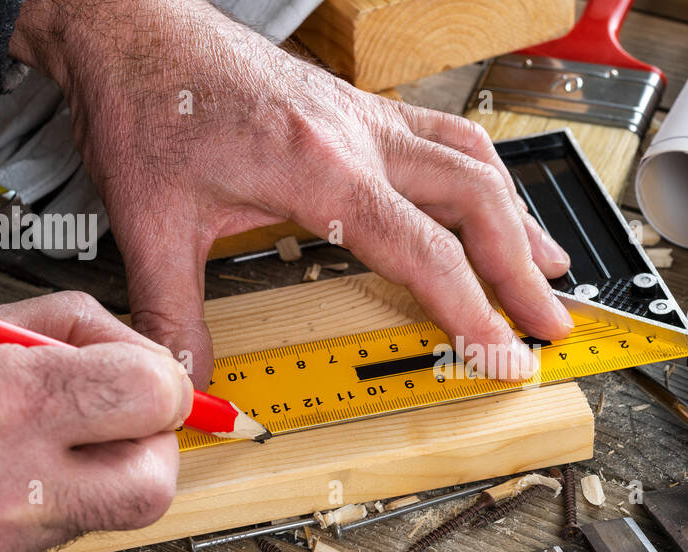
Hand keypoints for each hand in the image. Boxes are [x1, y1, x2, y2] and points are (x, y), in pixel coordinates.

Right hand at [0, 292, 191, 551]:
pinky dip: (41, 512)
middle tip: (119, 422)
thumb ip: (60, 329)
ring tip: (44, 444)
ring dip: (99, 478)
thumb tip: (145, 356)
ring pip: (108, 519)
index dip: (159, 382)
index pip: (150, 396)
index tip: (144, 379)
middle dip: (151, 446)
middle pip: (154, 480)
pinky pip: (49, 547)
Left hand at [9, 0, 572, 385]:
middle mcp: (358, 135)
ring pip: (473, 161)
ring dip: (519, 218)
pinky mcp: (359, 108)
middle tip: (550, 321)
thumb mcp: (150, 220)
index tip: (504, 356)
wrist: (135, 27)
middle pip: (475, 200)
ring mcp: (365, 117)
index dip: (471, 311)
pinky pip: (447, 137)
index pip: (423, 251)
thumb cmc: (149, 102)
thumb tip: (187, 380)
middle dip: (521, 269)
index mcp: (318, 168)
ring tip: (551, 266)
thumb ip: (172, 311)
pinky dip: (485, 175)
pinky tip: (494, 199)